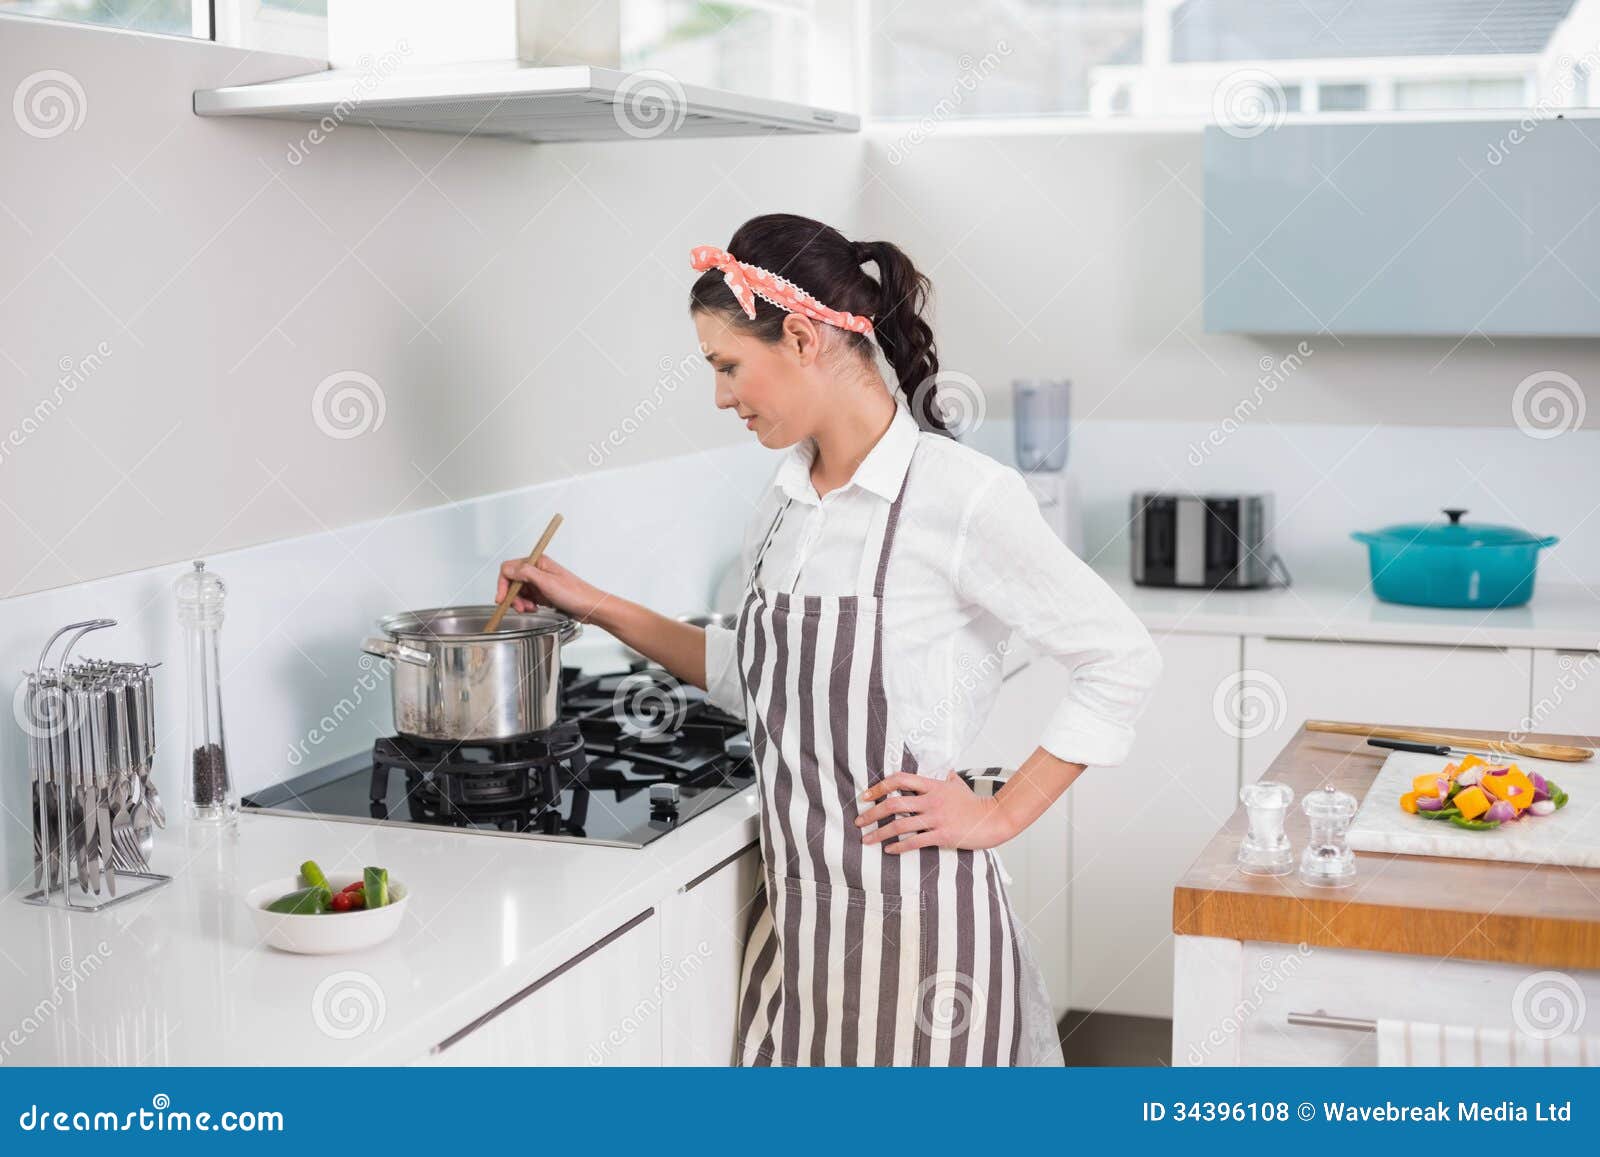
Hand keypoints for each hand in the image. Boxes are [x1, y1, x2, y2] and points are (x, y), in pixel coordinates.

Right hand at [495, 555, 609, 622]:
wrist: (589, 607)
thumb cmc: (575, 594)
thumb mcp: (548, 583)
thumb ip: (526, 573)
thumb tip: (508, 569)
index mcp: (538, 562)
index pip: (509, 568)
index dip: (503, 584)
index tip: (502, 598)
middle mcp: (537, 570)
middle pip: (512, 581)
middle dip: (513, 596)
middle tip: (520, 607)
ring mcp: (540, 582)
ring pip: (519, 591)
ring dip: (520, 602)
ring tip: (529, 609)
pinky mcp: (543, 593)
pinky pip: (527, 598)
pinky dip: (527, 605)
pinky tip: (534, 609)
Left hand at [856, 772, 1015, 852]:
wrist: (994, 819)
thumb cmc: (975, 803)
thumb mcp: (958, 785)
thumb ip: (946, 778)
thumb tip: (944, 771)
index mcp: (933, 786)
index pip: (900, 780)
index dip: (880, 787)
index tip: (865, 796)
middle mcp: (932, 801)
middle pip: (894, 804)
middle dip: (872, 813)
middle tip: (859, 821)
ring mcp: (936, 818)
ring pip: (900, 825)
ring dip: (879, 833)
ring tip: (866, 840)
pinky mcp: (942, 836)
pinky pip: (915, 842)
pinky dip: (899, 847)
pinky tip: (889, 850)